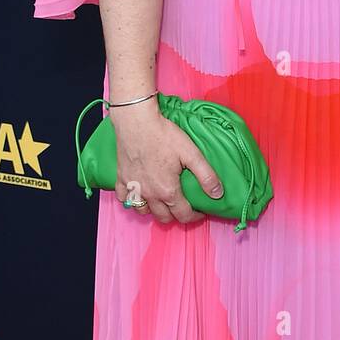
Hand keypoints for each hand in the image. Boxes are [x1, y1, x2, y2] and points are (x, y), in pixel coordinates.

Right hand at [111, 106, 222, 226]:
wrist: (137, 122)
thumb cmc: (164, 136)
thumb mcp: (191, 154)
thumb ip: (206, 176)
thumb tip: (218, 194)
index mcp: (168, 190)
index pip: (183, 215)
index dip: (195, 216)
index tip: (200, 212)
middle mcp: (149, 194)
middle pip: (163, 217)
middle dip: (176, 216)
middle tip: (184, 207)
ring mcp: (133, 188)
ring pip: (143, 211)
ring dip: (154, 211)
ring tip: (163, 201)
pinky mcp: (121, 178)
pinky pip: (124, 198)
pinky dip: (132, 200)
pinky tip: (139, 193)